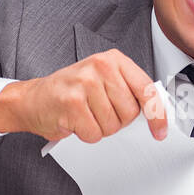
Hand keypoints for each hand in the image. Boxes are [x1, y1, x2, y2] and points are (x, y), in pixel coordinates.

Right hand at [0, 49, 167, 142]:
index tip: (160, 130)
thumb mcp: (103, 81)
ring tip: (85, 115)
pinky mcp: (72, 103)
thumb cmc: (71, 92)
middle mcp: (100, 67)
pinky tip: (75, 121)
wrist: (32, 99)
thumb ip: (128, 91)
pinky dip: (86, 134)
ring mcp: (85, 84)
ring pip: (113, 125)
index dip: (157, 114)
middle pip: (130, 112)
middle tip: (99, 112)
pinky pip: (95, 133)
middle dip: (118, 121)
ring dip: (100, 128)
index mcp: (113, 60)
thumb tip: (155, 113)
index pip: (146, 89)